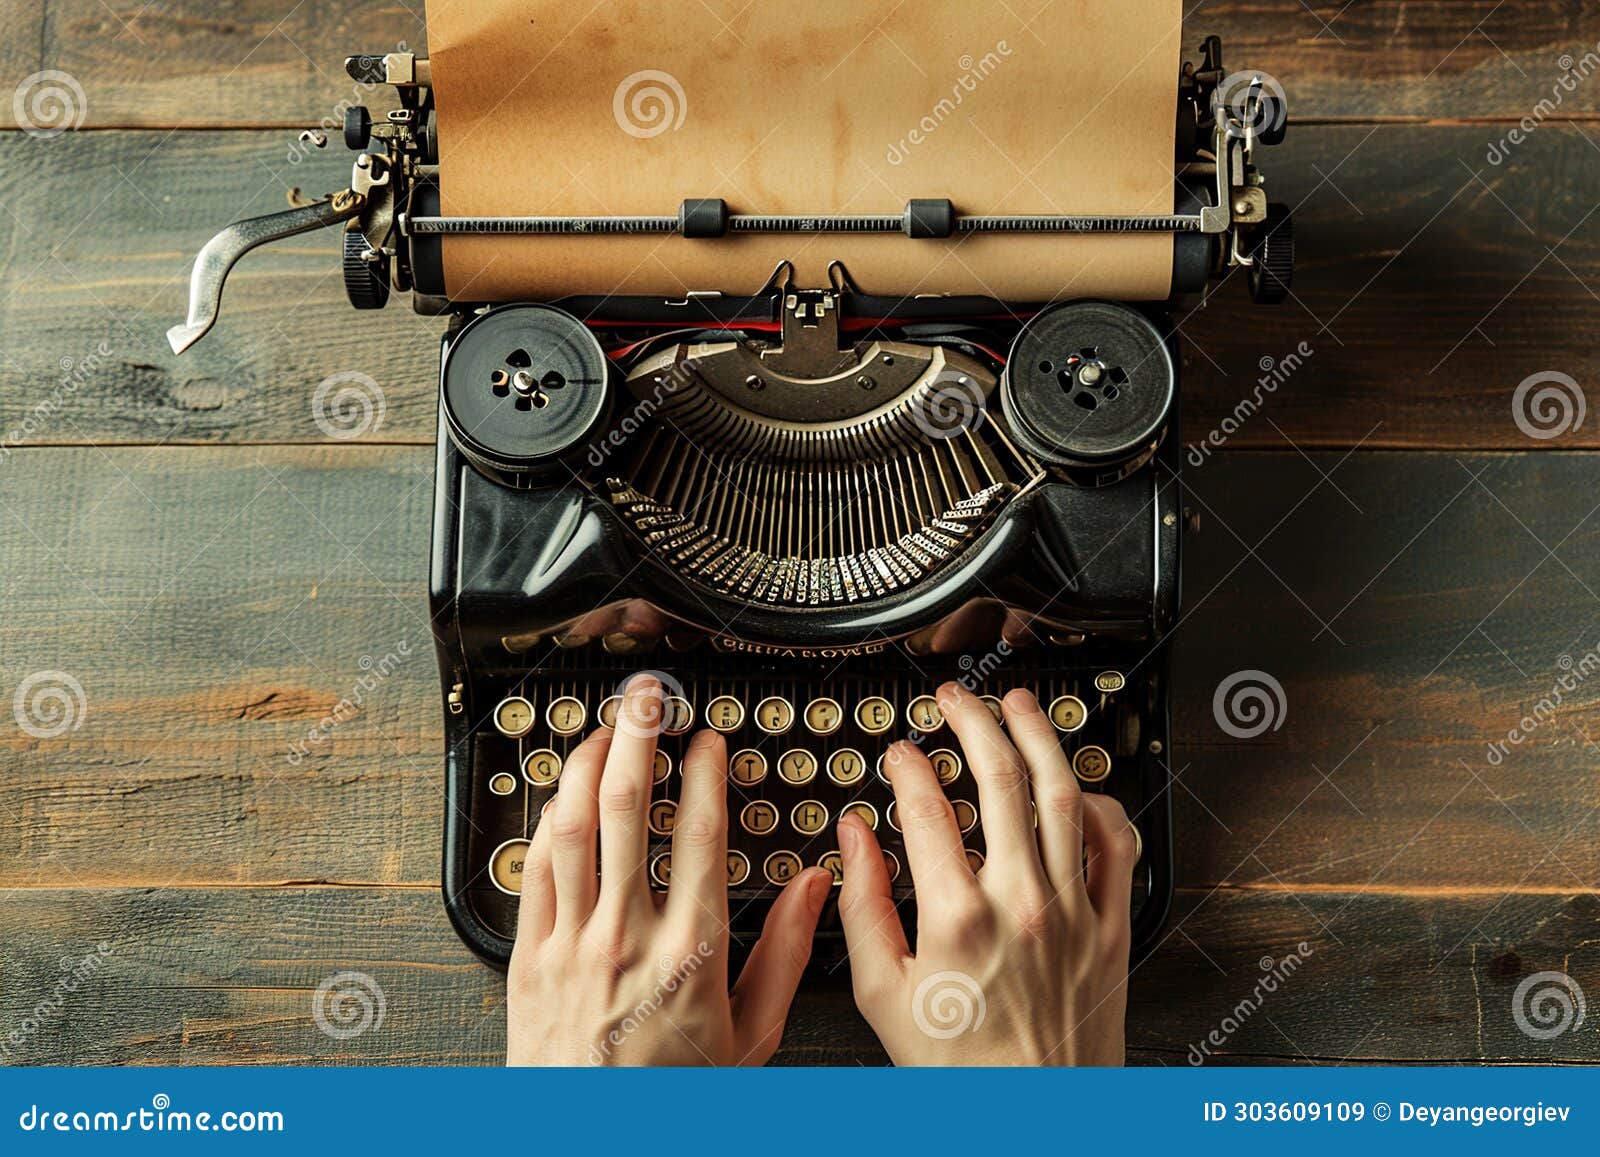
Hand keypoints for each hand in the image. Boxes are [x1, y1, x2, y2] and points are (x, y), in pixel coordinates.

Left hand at [506, 674, 831, 1065]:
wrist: (594, 1142)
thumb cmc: (673, 1095)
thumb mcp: (752, 1034)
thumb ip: (783, 951)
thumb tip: (817, 886)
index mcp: (688, 953)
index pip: (697, 835)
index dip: (703, 773)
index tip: (709, 739)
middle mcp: (624, 938)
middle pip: (627, 809)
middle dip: (639, 738)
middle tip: (648, 697)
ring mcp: (570, 944)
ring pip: (573, 827)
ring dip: (586, 763)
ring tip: (604, 726)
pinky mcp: (528, 957)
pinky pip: (534, 871)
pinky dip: (548, 820)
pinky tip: (563, 792)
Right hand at [837, 683, 1137, 1065]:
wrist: (1036, 1117)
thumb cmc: (960, 1068)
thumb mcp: (883, 994)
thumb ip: (862, 907)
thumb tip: (853, 840)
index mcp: (957, 918)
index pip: (926, 805)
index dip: (907, 764)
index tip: (898, 751)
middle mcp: (1021, 903)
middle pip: (999, 777)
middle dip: (972, 720)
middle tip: (955, 699)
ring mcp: (1074, 911)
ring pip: (1062, 794)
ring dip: (1038, 736)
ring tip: (1017, 703)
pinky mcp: (1113, 926)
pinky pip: (1117, 845)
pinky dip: (1100, 803)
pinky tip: (1078, 784)